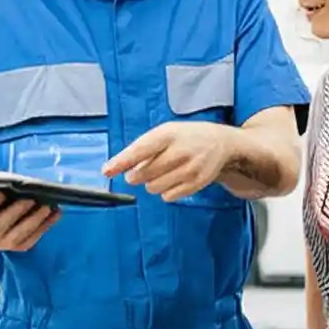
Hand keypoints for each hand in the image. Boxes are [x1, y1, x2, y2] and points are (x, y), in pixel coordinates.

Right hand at [0, 188, 59, 250]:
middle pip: (2, 225)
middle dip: (17, 211)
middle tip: (31, 199)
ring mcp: (3, 243)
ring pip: (20, 234)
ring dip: (35, 220)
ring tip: (47, 206)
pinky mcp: (16, 247)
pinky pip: (32, 238)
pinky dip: (45, 226)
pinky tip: (55, 214)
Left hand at [101, 121, 231, 201]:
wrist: (221, 143)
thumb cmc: (186, 137)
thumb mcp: (166, 132)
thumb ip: (143, 148)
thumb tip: (118, 167)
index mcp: (168, 134)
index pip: (140, 149)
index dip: (122, 161)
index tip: (107, 171)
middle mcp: (180, 151)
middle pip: (144, 174)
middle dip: (136, 175)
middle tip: (140, 171)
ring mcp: (191, 168)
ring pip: (153, 187)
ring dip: (151, 183)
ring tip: (162, 172)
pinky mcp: (197, 183)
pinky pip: (168, 196)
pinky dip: (165, 191)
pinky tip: (173, 179)